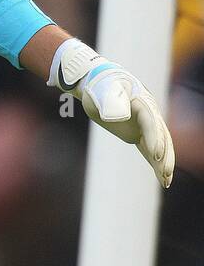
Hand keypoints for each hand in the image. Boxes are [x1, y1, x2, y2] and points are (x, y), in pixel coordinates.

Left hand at [48, 39, 174, 188]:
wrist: (98, 84)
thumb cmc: (99, 87)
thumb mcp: (101, 91)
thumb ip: (110, 102)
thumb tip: (117, 117)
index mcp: (142, 102)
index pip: (150, 122)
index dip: (154, 138)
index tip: (156, 154)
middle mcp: (149, 114)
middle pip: (161, 136)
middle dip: (164, 155)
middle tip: (165, 172)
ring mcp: (146, 125)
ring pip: (160, 145)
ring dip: (164, 163)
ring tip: (166, 181)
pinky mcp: (140, 134)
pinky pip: (151, 150)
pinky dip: (157, 164)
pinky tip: (163, 179)